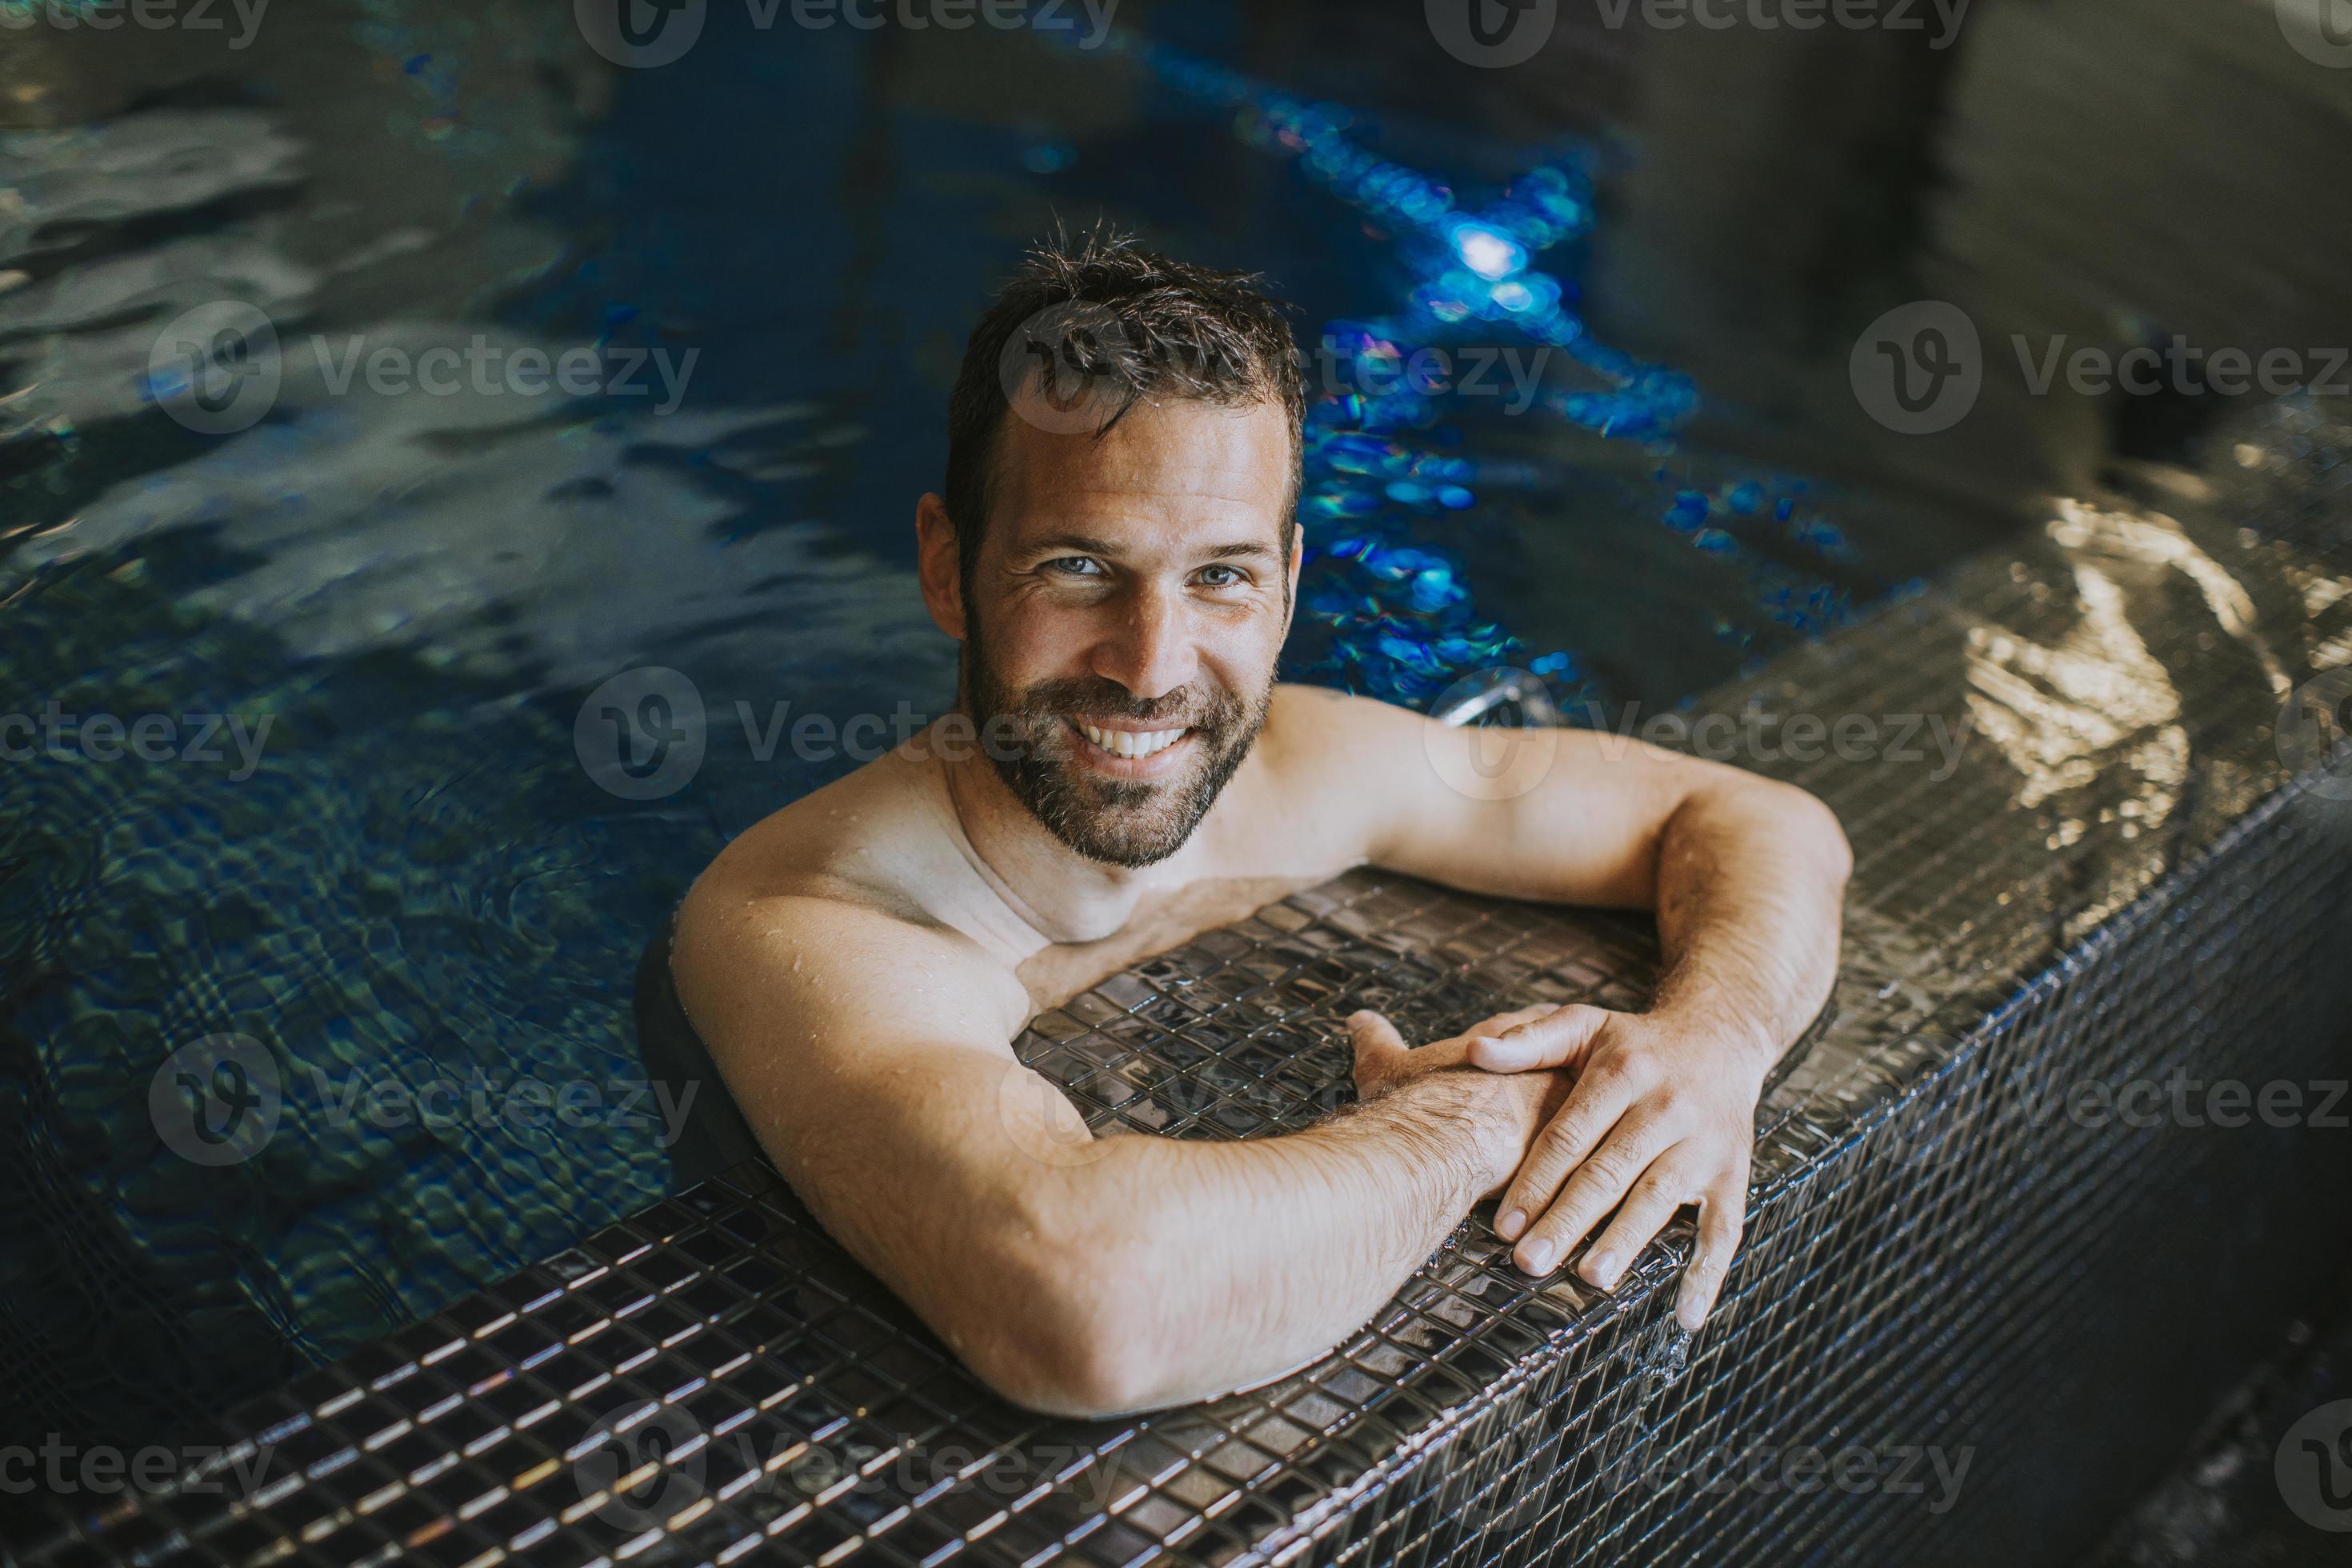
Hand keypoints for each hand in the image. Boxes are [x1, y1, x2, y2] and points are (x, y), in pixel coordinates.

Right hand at [1347, 1006, 1569, 1193]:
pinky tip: (1574, 1183)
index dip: (1533, 1036)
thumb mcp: (1384, 1065)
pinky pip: (1586, 1153)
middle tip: (1563, 1092)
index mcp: (1499, 1039)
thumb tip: (1358, 1019)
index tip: (1536, 1045)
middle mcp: (1536, 1065)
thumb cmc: (1412, 1103)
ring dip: (1579, 1122)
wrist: (1439, 1144)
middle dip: (1565, 1078)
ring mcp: (1557, 1104)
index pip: (1532, 1024)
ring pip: (1582, 1108)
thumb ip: (1376, 1039)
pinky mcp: (1569, 1147)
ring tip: (1576, 1141)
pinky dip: (1579, 1165)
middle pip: (1567, 1061)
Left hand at [1466, 1004, 1765, 1331]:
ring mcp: (1704, 1142)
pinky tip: (1685, 1315)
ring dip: (1625, 1241)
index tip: (1503, 1224)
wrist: (1722, 1036)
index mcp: (1622, 1072)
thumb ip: (1529, 1040)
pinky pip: (1724, 1229)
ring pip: (1658, 1198)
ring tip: (1590, 1278)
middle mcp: (1666, 1107)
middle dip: (1567, 1221)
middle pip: (1609, 1172)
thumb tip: (1475, 1051)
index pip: (1570, 1135)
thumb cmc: (1635, 1042)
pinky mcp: (1734, 1172)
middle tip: (1529, 1262)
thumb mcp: (1584, 1025)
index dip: (1535, 1181)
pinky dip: (1708, 1274)